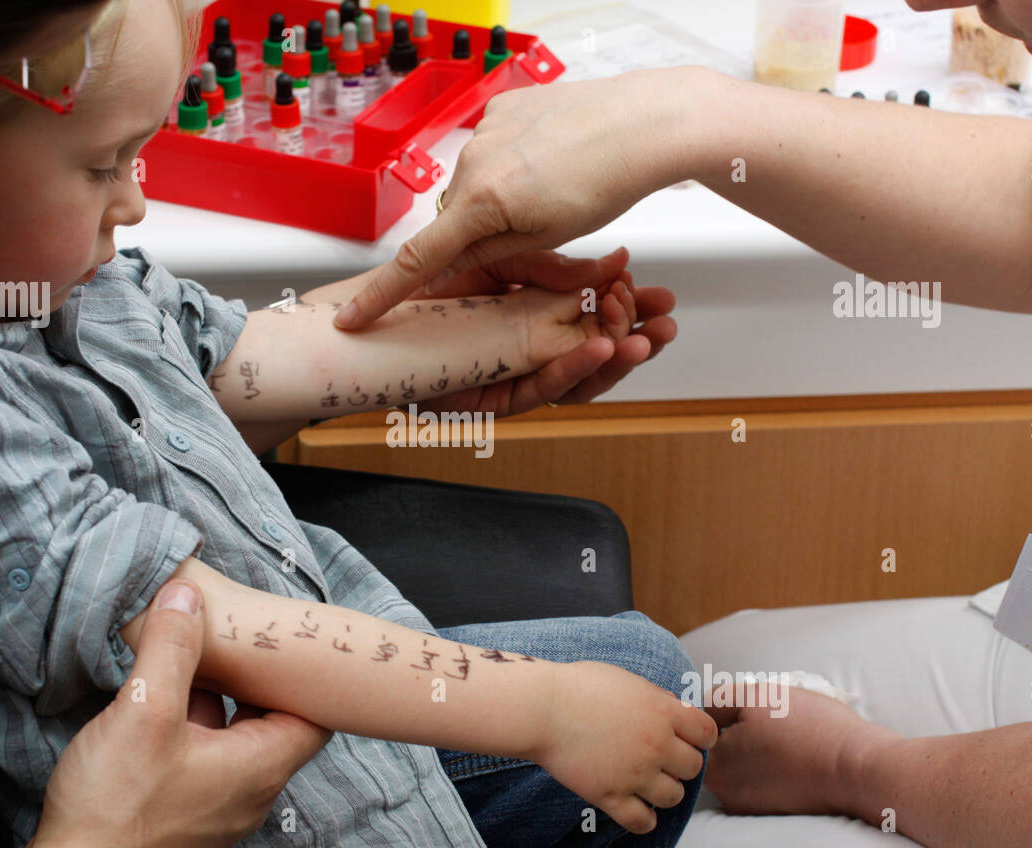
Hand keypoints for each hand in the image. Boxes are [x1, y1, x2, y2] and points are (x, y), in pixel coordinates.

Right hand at [19, 580, 331, 847]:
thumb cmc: (115, 809)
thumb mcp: (146, 711)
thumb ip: (170, 648)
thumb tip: (186, 595)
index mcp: (260, 766)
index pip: (317, 715)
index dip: (309, 675)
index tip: (290, 639)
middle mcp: (249, 790)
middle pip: (272, 719)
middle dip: (255, 675)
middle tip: (238, 634)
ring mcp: (217, 804)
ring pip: (233, 735)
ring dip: (218, 695)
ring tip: (195, 652)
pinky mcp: (184, 810)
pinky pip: (203, 755)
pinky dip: (192, 722)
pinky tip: (161, 697)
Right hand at [334, 69, 702, 328]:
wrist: (643, 123)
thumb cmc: (606, 183)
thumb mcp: (548, 239)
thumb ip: (491, 253)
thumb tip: (454, 263)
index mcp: (482, 203)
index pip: (418, 260)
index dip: (382, 295)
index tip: (353, 317)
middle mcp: (472, 161)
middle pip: (455, 216)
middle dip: (479, 232)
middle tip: (531, 230)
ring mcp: (486, 128)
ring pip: (475, 182)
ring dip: (499, 195)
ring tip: (554, 190)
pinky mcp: (502, 105)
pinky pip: (493, 147)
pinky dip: (513, 162)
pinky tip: (552, 161)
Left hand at [415, 247, 676, 416]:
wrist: (366, 320)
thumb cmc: (429, 291)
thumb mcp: (500, 263)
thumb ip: (554, 268)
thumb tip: (616, 261)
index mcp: (536, 324)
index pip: (597, 323)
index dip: (633, 315)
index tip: (660, 298)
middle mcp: (528, 356)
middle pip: (595, 358)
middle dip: (636, 343)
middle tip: (665, 327)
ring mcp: (511, 381)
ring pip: (574, 382)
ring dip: (610, 361)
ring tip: (637, 342)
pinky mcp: (489, 403)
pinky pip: (536, 390)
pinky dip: (568, 370)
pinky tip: (594, 349)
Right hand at [530, 660, 717, 833]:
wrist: (540, 708)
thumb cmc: (577, 687)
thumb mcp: (626, 680)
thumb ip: (656, 698)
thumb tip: (676, 712)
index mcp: (662, 712)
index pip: (707, 734)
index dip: (699, 737)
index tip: (686, 739)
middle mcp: (655, 744)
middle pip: (693, 768)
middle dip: (679, 764)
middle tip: (660, 759)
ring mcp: (634, 773)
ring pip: (673, 797)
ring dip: (663, 791)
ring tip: (645, 781)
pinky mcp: (609, 795)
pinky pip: (642, 822)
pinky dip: (643, 818)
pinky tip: (633, 806)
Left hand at [705, 685, 899, 818]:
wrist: (862, 769)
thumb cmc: (809, 728)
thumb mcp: (755, 695)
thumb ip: (717, 699)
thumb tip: (702, 706)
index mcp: (716, 767)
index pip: (705, 726)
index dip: (731, 707)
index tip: (760, 707)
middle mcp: (728, 794)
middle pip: (724, 744)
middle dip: (743, 727)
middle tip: (778, 720)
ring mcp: (753, 805)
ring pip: (747, 758)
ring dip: (762, 743)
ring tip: (792, 734)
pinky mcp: (779, 808)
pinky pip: (768, 774)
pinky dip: (779, 761)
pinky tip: (800, 752)